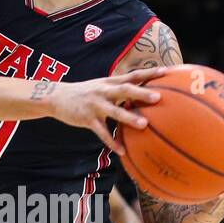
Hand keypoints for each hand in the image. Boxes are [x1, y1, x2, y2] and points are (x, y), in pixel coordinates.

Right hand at [50, 69, 164, 153]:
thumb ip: (120, 88)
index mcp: (110, 82)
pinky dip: (111, 142)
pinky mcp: (87, 118)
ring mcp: (95, 105)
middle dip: (141, 93)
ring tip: (143, 125)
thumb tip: (142, 92)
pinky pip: (101, 132)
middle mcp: (104, 91)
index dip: (149, 73)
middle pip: (125, 90)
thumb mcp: (102, 86)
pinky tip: (122, 151)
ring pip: (114, 111)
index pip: (133, 75)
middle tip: (158, 97)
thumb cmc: (86, 93)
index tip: (166, 71)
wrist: (56, 96)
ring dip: (129, 117)